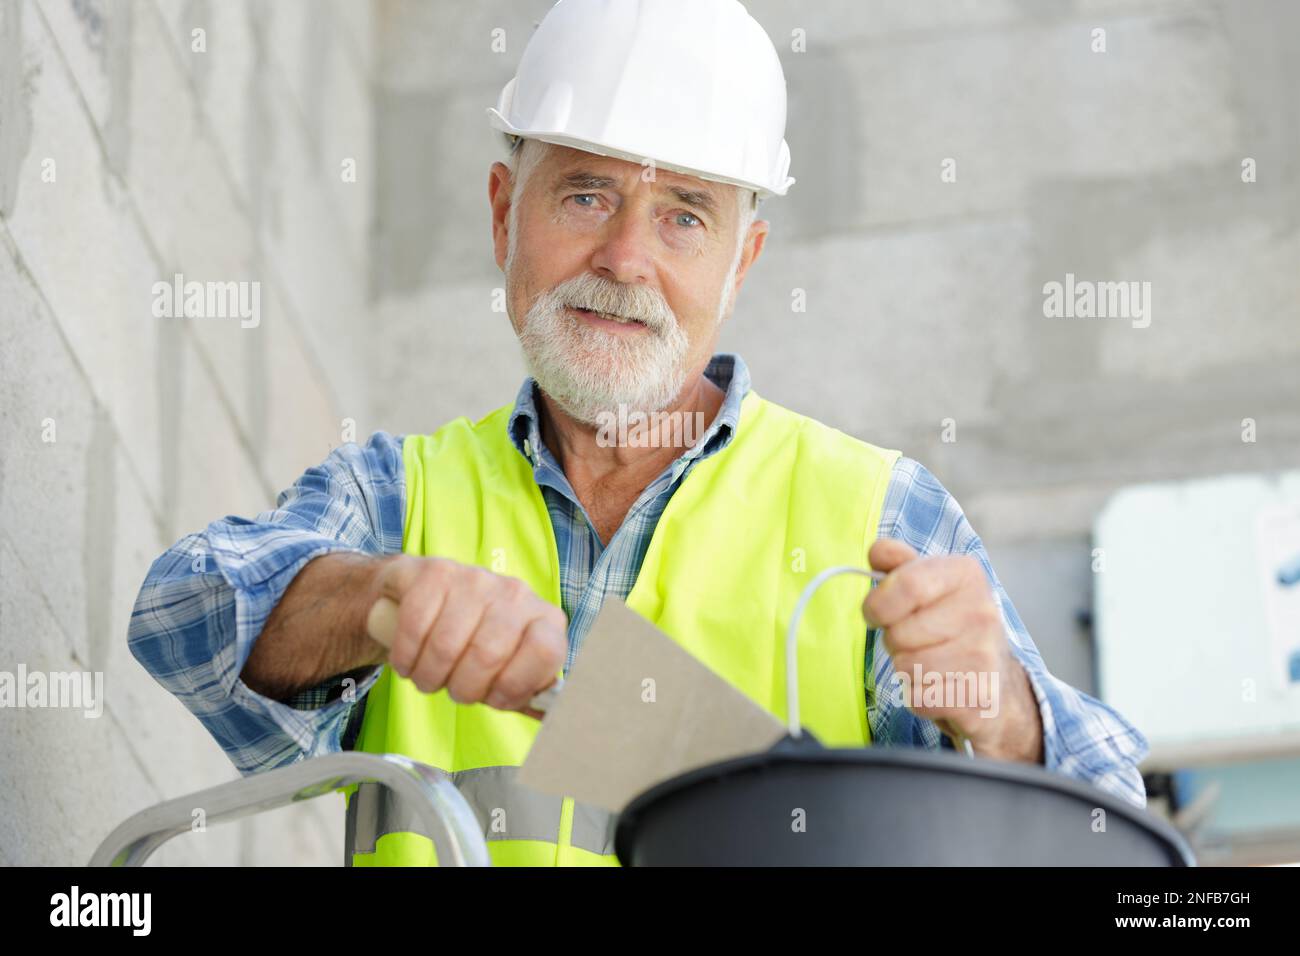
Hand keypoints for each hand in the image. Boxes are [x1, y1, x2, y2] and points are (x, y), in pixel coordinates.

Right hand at [371, 556, 567, 719]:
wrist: (421, 595)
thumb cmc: (471, 643)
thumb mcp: (504, 669)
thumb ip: (524, 693)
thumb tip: (548, 721)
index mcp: (543, 618)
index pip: (545, 652)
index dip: (516, 686)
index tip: (493, 698)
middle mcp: (515, 593)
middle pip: (489, 656)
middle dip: (463, 689)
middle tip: (452, 690)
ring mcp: (475, 579)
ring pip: (447, 647)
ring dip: (428, 677)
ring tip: (427, 677)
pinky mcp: (435, 573)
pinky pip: (416, 628)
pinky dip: (405, 657)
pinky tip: (408, 660)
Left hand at [862, 539, 1042, 761]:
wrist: (996, 680)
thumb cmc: (950, 625)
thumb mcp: (928, 585)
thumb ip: (898, 564)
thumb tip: (878, 550)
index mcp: (965, 574)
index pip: (907, 585)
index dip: (878, 604)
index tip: (877, 614)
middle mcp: (982, 611)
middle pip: (899, 633)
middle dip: (894, 642)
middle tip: (916, 642)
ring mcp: (985, 654)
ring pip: (906, 667)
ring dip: (907, 671)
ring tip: (930, 663)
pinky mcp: (981, 695)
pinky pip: (919, 698)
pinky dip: (919, 697)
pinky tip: (940, 687)